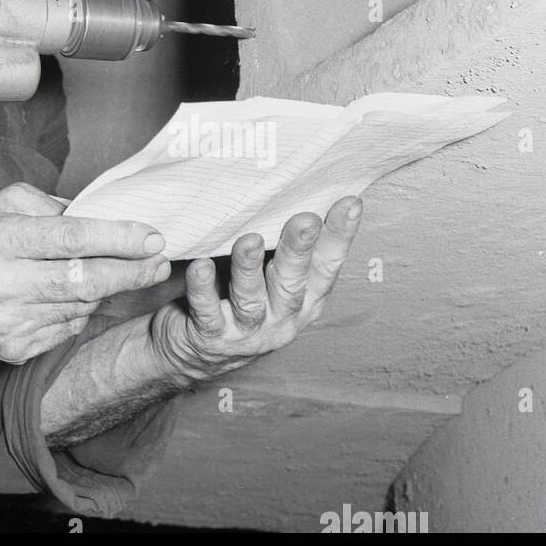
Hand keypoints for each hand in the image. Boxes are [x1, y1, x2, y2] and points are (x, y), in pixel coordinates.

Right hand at [0, 182, 170, 362]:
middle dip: (131, 271)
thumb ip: (50, 207)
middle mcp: (0, 284)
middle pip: (84, 281)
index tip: (152, 236)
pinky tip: (75, 296)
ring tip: (117, 273)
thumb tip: (101, 215)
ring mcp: (5, 323)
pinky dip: (78, 311)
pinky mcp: (11, 350)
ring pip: (79, 307)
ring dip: (105, 291)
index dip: (118, 239)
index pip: (71, 239)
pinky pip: (64, 329)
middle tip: (159, 262)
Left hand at [147, 197, 362, 383]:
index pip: (325, 266)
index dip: (339, 237)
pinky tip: (200, 267)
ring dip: (249, 268)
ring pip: (250, 298)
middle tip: (305, 220)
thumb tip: (295, 189)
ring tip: (248, 240)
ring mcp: (247, 331)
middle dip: (299, 250)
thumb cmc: (237, 300)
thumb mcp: (269, 277)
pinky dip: (203, 289)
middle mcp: (281, 317)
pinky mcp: (211, 337)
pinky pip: (207, 312)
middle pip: (292, 282)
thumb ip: (283, 248)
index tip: (350, 202)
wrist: (195, 355)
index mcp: (303, 300)